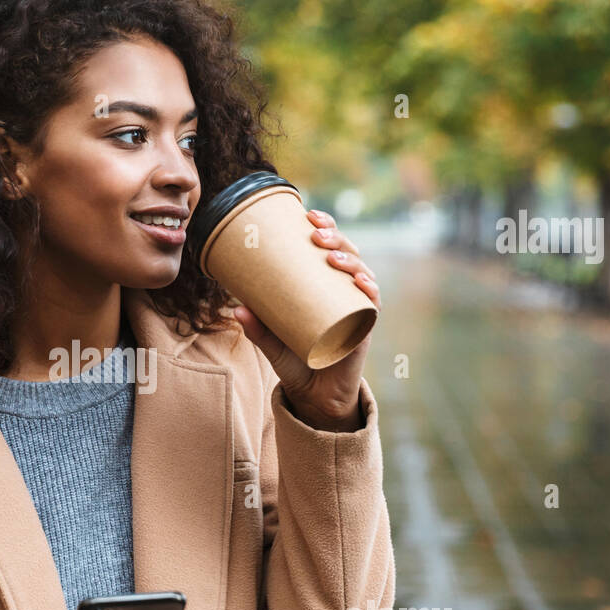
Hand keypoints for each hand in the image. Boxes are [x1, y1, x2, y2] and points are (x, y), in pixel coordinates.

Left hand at [232, 210, 379, 430]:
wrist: (314, 394)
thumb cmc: (295, 358)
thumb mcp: (271, 342)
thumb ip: (256, 327)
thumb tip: (237, 307)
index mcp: (323, 284)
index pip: (329, 247)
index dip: (325, 226)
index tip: (309, 215)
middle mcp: (343, 291)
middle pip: (347, 254)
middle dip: (336, 237)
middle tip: (317, 233)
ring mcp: (356, 308)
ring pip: (362, 273)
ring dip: (350, 259)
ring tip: (331, 256)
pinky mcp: (363, 329)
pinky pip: (372, 305)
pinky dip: (370, 290)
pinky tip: (363, 281)